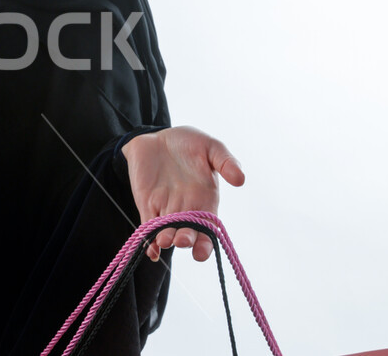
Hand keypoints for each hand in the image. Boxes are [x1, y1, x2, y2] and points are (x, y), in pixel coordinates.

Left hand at [121, 126, 244, 261]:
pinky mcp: (147, 205)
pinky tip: (151, 252)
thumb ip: (226, 161)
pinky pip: (147, 227)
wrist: (156, 135)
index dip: (206, 242)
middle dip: (186, 241)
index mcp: (206, 200)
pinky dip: (148, 240)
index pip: (209, 227)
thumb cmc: (188, 142)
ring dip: (166, 240)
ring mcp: (166, 208)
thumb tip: (240, 179)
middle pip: (188, 233)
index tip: (202, 251)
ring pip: (167, 232)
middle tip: (183, 240)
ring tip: (166, 240)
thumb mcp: (211, 146)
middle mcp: (187, 209)